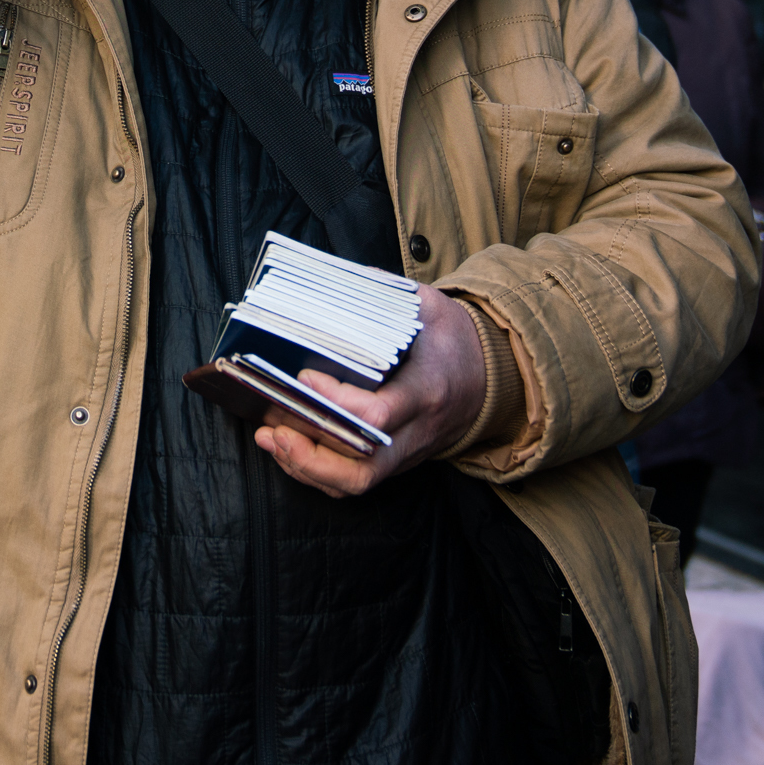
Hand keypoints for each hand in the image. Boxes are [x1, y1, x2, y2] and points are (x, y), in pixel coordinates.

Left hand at [256, 284, 493, 498]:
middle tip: (273, 426)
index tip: (303, 377)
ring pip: (355, 482)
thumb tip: (333, 282)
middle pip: (363, 467)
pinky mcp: (396, 461)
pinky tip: (288, 448)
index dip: (335, 402)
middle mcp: (417, 431)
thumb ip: (385, 295)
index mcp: (427, 390)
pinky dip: (317, 471)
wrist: (493, 376)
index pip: (378, 412)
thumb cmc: (455, 339)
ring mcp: (407, 453)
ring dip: (306, 467)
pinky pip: (355, 480)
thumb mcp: (429, 306)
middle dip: (310, 454)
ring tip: (270, 437)